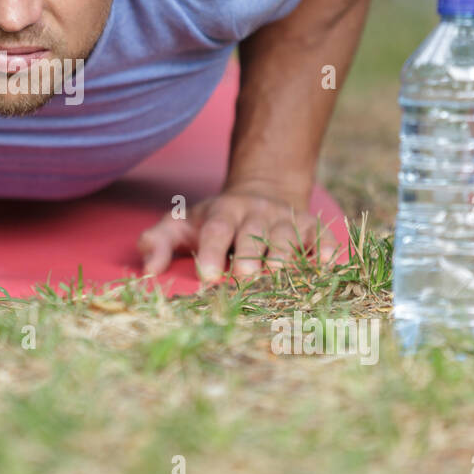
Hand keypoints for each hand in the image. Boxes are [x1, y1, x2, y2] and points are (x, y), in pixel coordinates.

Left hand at [136, 183, 339, 283]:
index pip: (217, 229)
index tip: (206, 276)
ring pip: (287, 236)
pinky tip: (327, 266)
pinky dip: (327, 251)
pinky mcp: (314, 229)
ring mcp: (287, 220)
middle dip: (250, 255)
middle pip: (254, 233)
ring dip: (284, 256)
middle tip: (244, 278)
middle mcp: (258, 213)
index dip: (212, 251)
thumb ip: (158, 242)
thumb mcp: (182, 224)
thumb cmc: (215, 221)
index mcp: (225, 211)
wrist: (263, 194)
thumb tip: (146, 271)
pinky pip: (324, 239)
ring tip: (278, 276)